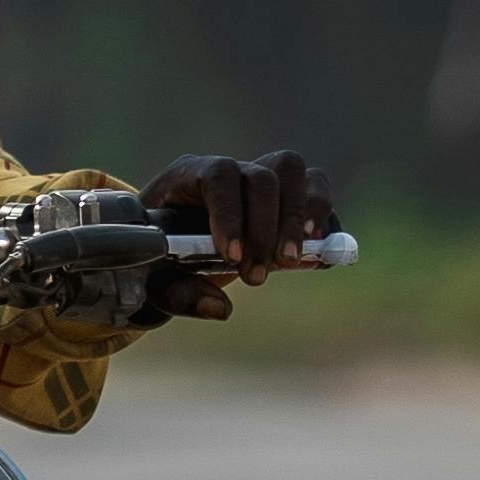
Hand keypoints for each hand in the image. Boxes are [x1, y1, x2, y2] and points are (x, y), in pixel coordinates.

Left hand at [141, 143, 334, 280]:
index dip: (230, 213)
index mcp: (188, 177)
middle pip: (260, 176)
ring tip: (289, 261)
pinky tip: (316, 247)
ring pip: (291, 171)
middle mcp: (229, 171)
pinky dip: (321, 213)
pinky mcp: (287, 195)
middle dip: (264, 229)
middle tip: (256, 277)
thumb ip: (181, 294)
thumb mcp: (158, 281)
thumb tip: (220, 309)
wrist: (172, 251)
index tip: (232, 256)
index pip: (218, 175)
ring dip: (297, 218)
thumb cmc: (160, 260)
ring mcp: (260, 176)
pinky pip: (314, 187)